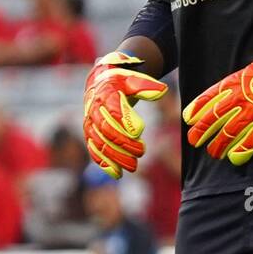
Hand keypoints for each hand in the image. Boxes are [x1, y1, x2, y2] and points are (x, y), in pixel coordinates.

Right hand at [83, 52, 168, 177]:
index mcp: (105, 96)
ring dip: (115, 157)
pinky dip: (104, 164)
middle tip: (141, 153)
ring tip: (133, 167)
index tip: (140, 132)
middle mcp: (94, 111)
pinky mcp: (90, 136)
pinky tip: (117, 173)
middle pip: (106, 131)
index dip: (125, 122)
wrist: (100, 84)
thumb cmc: (121, 82)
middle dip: (123, 144)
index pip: (113, 112)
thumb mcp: (133, 80)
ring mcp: (90, 125)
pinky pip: (94, 151)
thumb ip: (147, 86)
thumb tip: (163, 91)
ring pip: (100, 144)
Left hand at [183, 32, 252, 165]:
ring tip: (213, 153)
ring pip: (229, 133)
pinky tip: (233, 158)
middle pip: (214, 119)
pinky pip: (250, 142)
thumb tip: (214, 99)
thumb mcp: (246, 73)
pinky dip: (240, 151)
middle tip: (195, 141)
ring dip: (218, 145)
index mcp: (234, 85)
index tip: (187, 120)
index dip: (196, 111)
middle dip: (202, 132)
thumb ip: (230, 86)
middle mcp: (240, 99)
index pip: (208, 100)